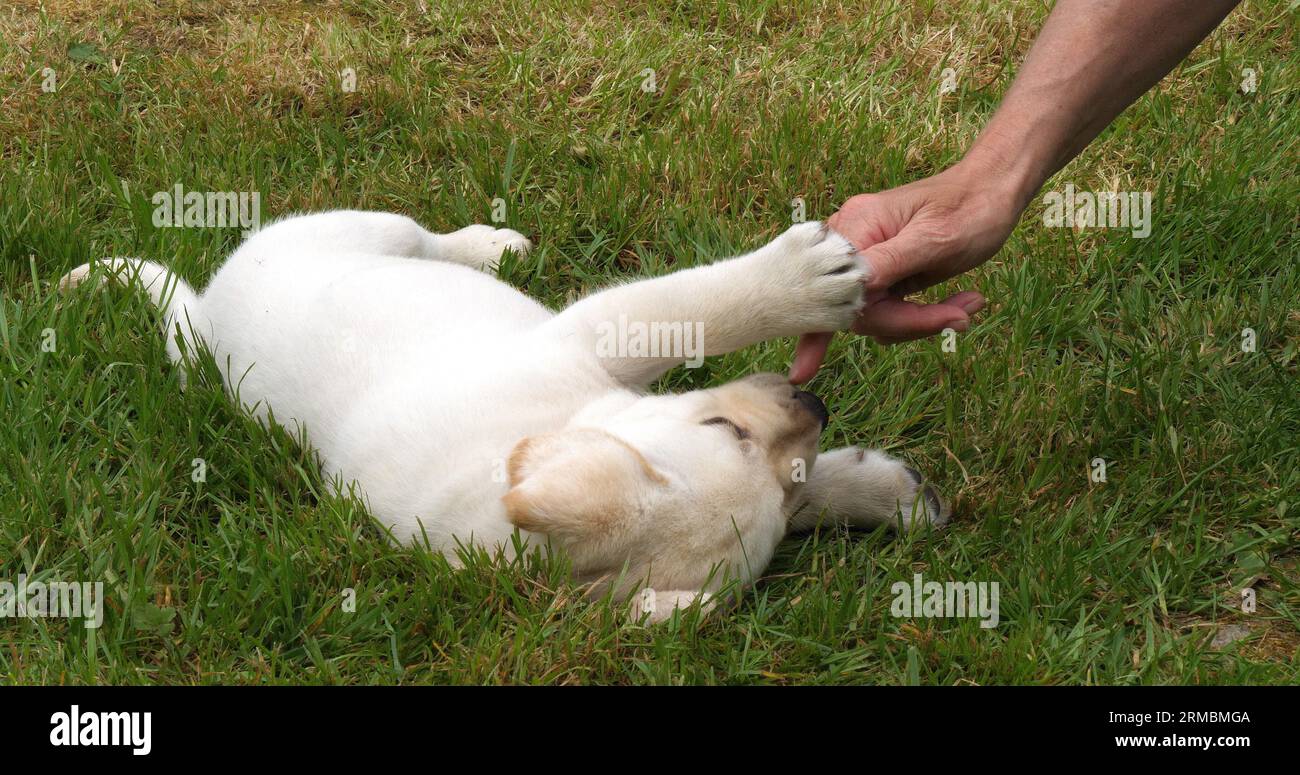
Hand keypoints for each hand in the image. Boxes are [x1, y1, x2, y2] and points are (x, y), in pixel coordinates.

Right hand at [790, 161, 1024, 382]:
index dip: (826, 327)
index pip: (837, 287)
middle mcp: (854, 241)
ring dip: (919, 321)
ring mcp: (868, 258)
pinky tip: (958, 304)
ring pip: (874, 314)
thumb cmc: (972, 206)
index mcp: (858, 225)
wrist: (995, 190)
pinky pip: (887, 308)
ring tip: (964, 308)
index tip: (803, 372)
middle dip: (905, 322)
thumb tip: (855, 289)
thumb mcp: (936, 237)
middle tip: (957, 319)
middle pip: (855, 307)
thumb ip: (891, 261)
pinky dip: (921, 316)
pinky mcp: (886, 271)